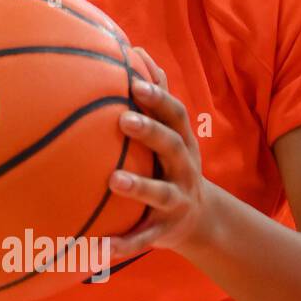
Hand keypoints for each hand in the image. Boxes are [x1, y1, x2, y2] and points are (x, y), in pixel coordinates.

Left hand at [108, 47, 209, 259]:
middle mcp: (184, 169)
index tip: (135, 82)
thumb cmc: (171, 166)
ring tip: (113, 180)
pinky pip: (144, 239)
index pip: (175, 115)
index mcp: (181, 143)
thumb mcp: (172, 134)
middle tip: (123, 119)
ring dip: (139, 186)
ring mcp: (176, 201)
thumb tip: (139, 51)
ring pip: (160, 193)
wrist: (200, 220)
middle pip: (172, 146)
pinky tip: (100, 249)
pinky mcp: (164, 231)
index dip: (159, 97)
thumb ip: (156, 99)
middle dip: (151, 132)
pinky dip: (124, 244)